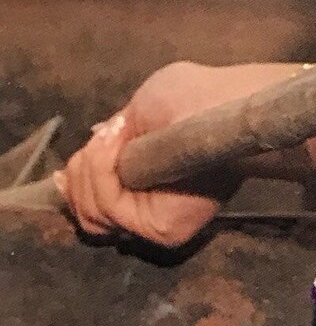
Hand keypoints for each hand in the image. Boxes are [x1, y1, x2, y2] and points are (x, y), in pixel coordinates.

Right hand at [57, 61, 241, 247]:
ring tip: (113, 141)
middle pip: (85, 212)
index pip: (92, 203)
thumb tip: (91, 142)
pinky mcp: (163, 228)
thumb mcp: (141, 110)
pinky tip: (116, 148)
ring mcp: (155, 223)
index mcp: (143, 186)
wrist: (228, 104)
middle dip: (81, 174)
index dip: (79, 182)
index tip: (78, 160)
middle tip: (103, 141)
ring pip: (92, 211)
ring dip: (91, 170)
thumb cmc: (193, 97)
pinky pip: (108, 208)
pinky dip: (101, 175)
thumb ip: (114, 139)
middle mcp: (147, 210)